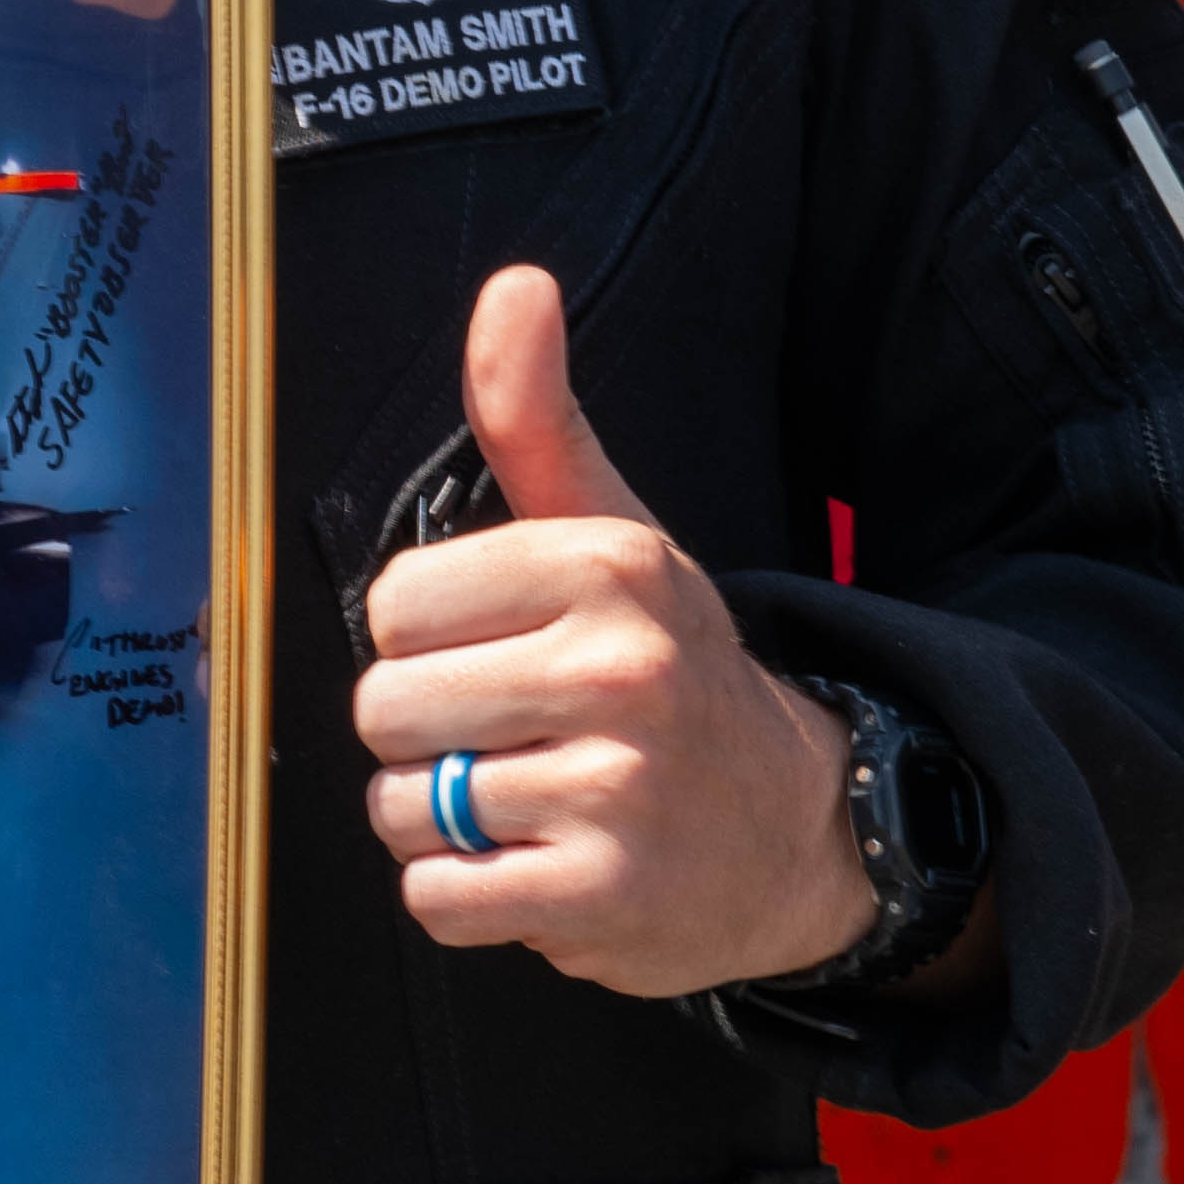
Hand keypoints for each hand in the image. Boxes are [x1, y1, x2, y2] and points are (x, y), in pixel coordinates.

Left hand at [348, 269, 883, 998]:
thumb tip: (514, 286)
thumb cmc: (669, 673)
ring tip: (522, 803)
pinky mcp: (604, 897)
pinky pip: (438, 897)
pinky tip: (533, 867)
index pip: (395, 603)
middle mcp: (620, 670)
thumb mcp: (612, 535)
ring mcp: (617, 790)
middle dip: (422, 735)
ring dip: (442, 821)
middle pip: (386, 706)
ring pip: (406, 806)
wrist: (797, 828)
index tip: (493, 650)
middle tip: (505, 738)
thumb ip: (535, 420)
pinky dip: (464, 896)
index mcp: (609, 567)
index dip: (424, 639)